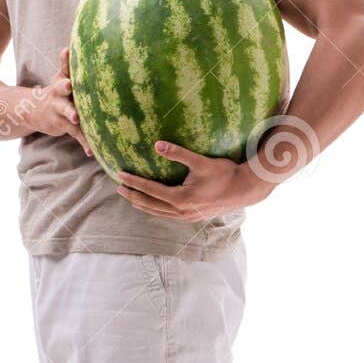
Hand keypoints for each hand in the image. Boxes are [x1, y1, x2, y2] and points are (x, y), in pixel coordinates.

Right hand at [28, 46, 91, 155]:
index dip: (65, 72)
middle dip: (66, 95)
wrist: (34, 110)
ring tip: (76, 120)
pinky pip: (75, 134)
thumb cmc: (57, 90)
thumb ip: (66, 64)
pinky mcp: (63, 126)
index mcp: (61, 84)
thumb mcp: (60, 76)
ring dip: (72, 118)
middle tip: (70, 94)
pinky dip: (84, 142)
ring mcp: (59, 112)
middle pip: (62, 95)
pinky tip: (91, 151)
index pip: (63, 76)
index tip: (68, 67)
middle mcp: (59, 97)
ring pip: (67, 115)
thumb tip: (68, 46)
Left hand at [115, 140, 274, 220]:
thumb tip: (157, 145)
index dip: (134, 183)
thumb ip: (178, 153)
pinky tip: (154, 206)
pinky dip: (157, 210)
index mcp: (180, 199)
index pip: (150, 190)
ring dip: (144, 205)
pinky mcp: (194, 217)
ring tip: (131, 199)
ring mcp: (188, 217)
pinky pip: (169, 215)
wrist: (245, 190)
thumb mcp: (200, 161)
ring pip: (159, 213)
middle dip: (133, 196)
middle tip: (118, 188)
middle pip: (150, 205)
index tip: (120, 176)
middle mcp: (181, 211)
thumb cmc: (224, 173)